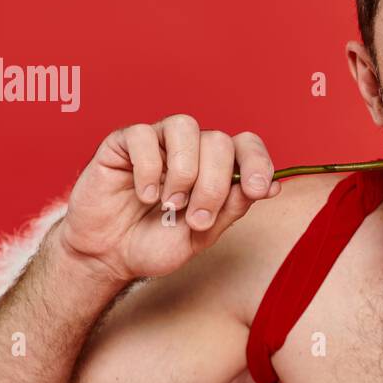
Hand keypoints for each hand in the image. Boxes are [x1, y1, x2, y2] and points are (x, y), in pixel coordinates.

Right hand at [57, 114, 279, 282]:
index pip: (246, 145)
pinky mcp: (123, 143)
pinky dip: (148, 168)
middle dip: (213, 185)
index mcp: (214, 167)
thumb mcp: (202, 235)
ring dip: (183, 171)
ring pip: (185, 126)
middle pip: (218, 140)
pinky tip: (144, 194)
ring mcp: (157, 142)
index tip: (258, 190)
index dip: (258, 162)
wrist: (109, 256)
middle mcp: (189, 149)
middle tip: (196, 219)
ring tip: (170, 204)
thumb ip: (232, 208)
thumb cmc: (155, 242)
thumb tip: (272, 187)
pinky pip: (143, 135)